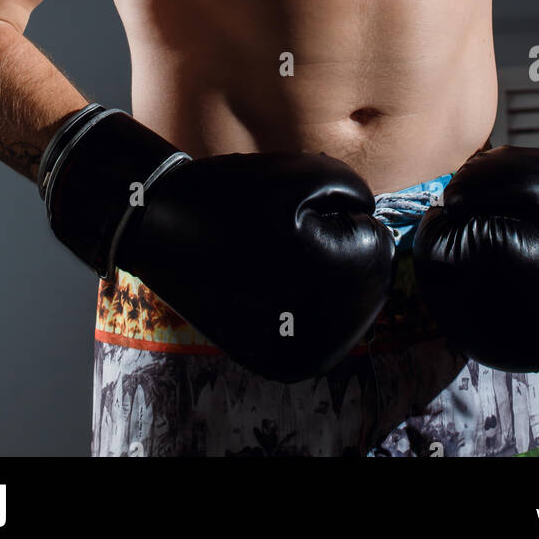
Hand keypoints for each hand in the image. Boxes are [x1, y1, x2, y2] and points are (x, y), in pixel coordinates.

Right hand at [39, 106, 395, 381]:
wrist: (161, 229)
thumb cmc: (232, 195)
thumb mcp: (306, 173)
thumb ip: (356, 192)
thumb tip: (368, 223)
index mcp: (333, 282)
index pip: (377, 245)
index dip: (342, 217)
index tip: (297, 214)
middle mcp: (323, 333)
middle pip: (370, 281)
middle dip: (342, 250)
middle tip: (289, 233)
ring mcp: (300, 357)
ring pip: (351, 308)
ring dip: (331, 279)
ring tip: (282, 256)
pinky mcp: (280, 365)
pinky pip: (323, 330)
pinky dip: (311, 305)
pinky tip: (277, 284)